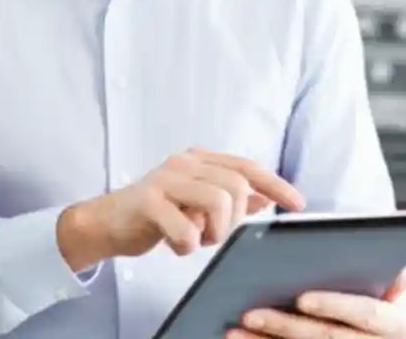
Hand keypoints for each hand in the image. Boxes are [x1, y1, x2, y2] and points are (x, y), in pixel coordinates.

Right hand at [57, 148, 304, 270]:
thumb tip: (265, 197)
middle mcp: (183, 163)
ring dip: (213, 232)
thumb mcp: (196, 201)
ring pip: (217, 202)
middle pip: (236, 186)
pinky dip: (187, 245)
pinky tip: (176, 244)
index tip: (298, 204)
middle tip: (216, 235)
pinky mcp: (148, 202)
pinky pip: (186, 229)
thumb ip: (229, 196)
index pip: (246, 166)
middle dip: (235, 220)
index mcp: (198, 159)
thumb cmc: (155, 212)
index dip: (276, 184)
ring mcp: (164, 180)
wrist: (107, 222)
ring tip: (197, 239)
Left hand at [227, 273, 405, 338]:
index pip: (366, 313)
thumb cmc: (379, 308)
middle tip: (250, 314)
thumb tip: (395, 273)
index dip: (334, 305)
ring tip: (234, 331)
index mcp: (397, 325)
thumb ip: (384, 278)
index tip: (302, 298)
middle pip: (328, 338)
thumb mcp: (389, 294)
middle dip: (286, 326)